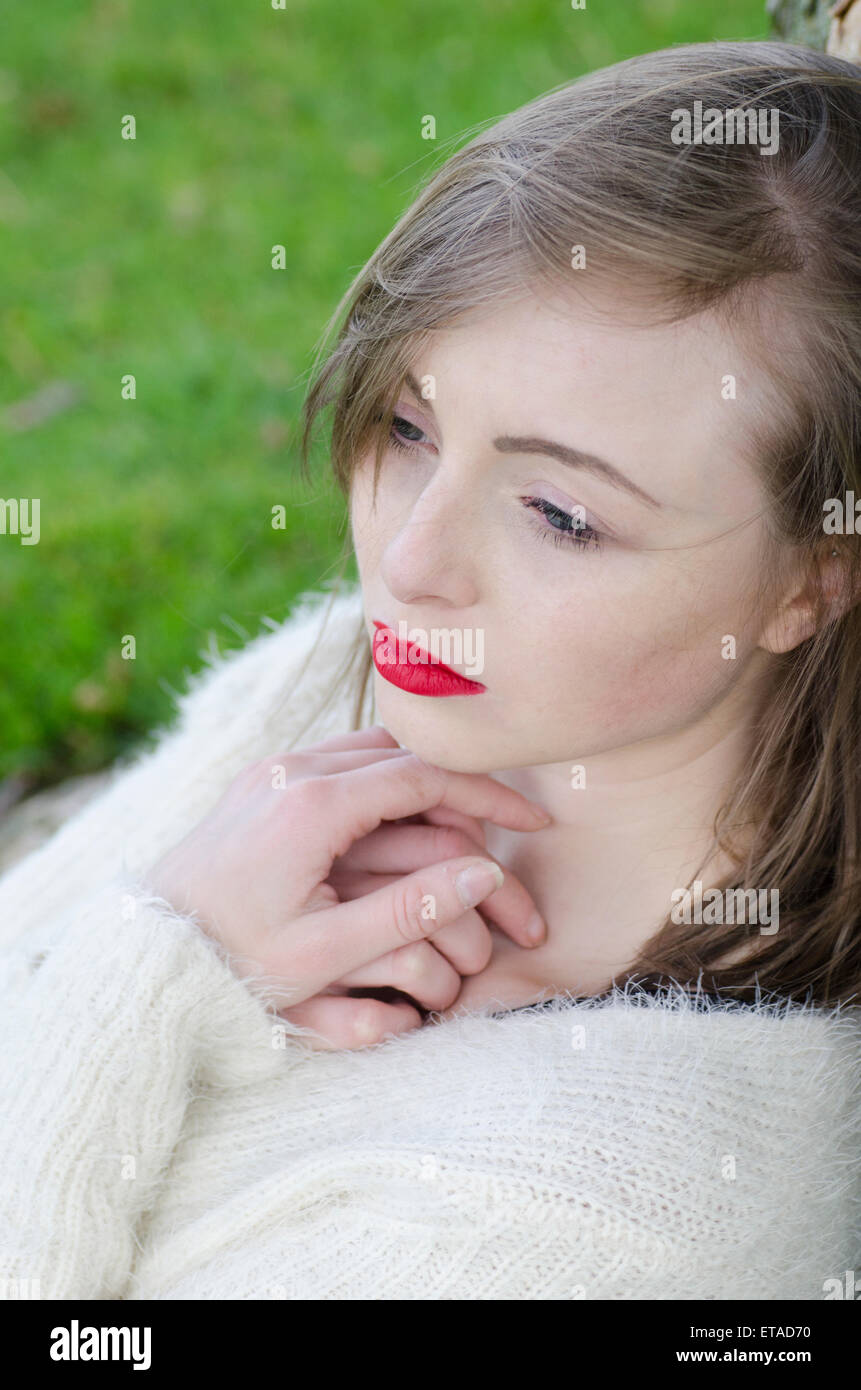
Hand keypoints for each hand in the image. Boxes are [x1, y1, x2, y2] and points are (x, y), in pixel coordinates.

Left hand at [141, 725, 551, 1048]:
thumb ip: (410, 912)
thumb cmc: (231, 962)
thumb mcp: (324, 954)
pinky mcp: (261, 780)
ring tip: (474, 815)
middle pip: (405, 753)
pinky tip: (411, 812)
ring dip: (427, 776)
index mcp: (313, 805)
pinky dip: (386, 779)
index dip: (489, 798)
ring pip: (373, 749)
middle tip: (516, 818)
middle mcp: (292, 770)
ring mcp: (273, 770)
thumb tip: (485, 874)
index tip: (534, 823)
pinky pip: (341, 760)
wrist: (145, 951)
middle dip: (467, 784)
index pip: (426, 778)